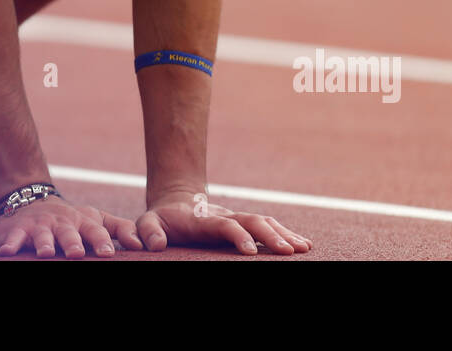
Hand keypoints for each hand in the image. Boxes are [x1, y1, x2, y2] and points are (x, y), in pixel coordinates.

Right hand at [0, 196, 144, 257]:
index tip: (108, 253)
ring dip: (43, 243)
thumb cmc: (72, 219)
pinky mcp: (17, 230)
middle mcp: (62, 222)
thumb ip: (120, 229)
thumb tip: (143, 244)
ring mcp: (39, 226)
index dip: (101, 241)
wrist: (32, 200)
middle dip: (72, 243)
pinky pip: (13, 237)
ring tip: (45, 253)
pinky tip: (7, 252)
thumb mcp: (96, 219)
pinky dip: (10, 244)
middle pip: (68, 233)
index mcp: (83, 221)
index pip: (95, 231)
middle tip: (76, 253)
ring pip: (41, 235)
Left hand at [138, 192, 311, 254]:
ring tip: (304, 248)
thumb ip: (147, 231)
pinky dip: (285, 233)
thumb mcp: (147, 223)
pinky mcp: (244, 224)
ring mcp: (236, 218)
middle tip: (289, 252)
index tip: (251, 251)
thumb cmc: (161, 219)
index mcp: (203, 220)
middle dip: (271, 235)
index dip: (238, 236)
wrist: (175, 200)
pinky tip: (303, 245)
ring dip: (284, 234)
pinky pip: (268, 226)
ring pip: (264, 222)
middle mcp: (224, 216)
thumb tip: (156, 244)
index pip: (224, 225)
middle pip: (252, 221)